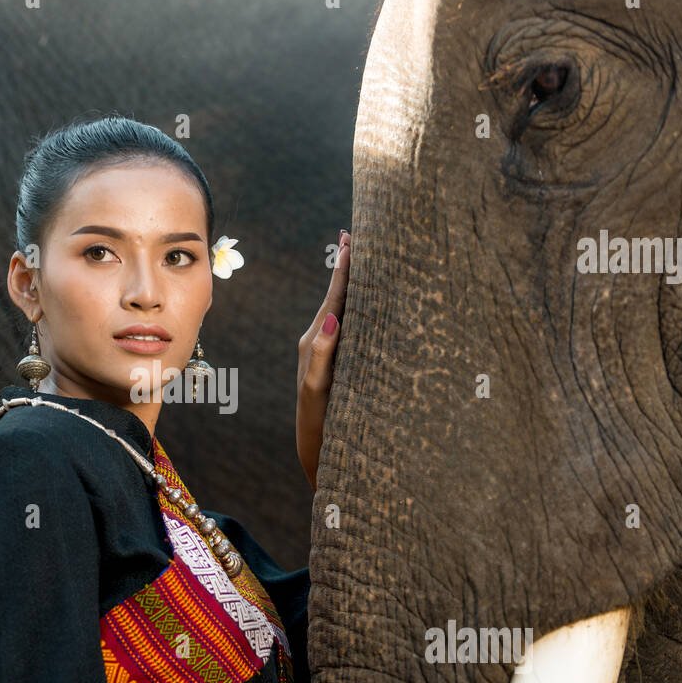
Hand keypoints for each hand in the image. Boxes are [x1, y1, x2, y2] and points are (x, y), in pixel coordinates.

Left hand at [296, 229, 349, 490]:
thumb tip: (331, 317)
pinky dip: (356, 305)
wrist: (316, 448)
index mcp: (316, 340)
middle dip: (347, 265)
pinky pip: (350, 324)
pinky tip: (365, 296)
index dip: (344, 268)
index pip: (334, 296)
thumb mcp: (317, 387)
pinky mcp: (339, 360)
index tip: (350, 238)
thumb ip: (321, 354)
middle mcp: (322, 339)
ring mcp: (330, 349)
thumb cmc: (318, 421)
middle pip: (338, 294)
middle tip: (353, 234)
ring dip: (351, 281)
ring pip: (344, 307)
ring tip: (358, 254)